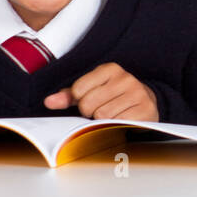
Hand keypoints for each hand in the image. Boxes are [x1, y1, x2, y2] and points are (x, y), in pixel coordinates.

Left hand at [43, 63, 158, 120]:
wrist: (147, 102)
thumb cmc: (114, 97)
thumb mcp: (92, 91)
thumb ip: (69, 96)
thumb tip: (49, 102)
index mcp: (110, 69)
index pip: (79, 89)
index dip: (80, 100)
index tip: (91, 100)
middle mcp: (125, 79)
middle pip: (89, 104)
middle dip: (90, 113)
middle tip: (101, 110)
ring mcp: (137, 94)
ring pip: (102, 115)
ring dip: (102, 121)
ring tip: (112, 115)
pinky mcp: (145, 110)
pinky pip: (117, 123)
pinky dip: (115, 126)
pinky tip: (121, 120)